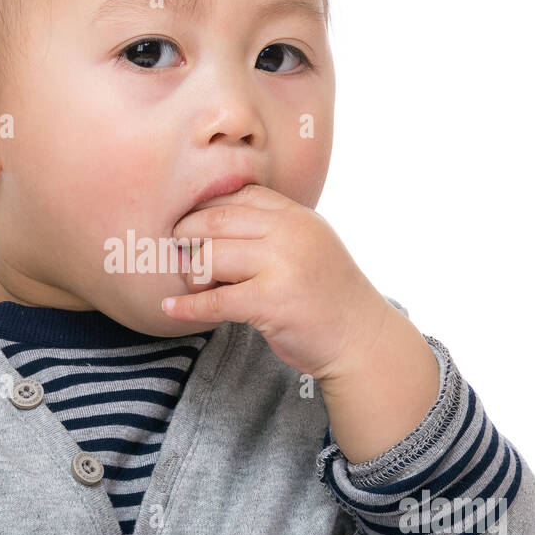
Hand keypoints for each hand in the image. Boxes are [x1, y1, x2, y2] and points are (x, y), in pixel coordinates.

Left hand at [162, 184, 396, 385]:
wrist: (362, 338)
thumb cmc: (327, 294)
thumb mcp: (307, 243)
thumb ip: (271, 227)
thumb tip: (210, 220)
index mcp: (296, 215)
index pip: (236, 196)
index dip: (204, 209)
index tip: (187, 224)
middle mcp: (289, 233)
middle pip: (215, 220)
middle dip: (187, 234)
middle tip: (177, 250)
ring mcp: (282, 266)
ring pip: (210, 257)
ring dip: (192, 273)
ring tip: (194, 285)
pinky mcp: (272, 302)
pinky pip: (214, 300)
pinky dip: (187, 306)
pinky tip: (171, 309)